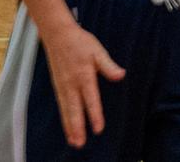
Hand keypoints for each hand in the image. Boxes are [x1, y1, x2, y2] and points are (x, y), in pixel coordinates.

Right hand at [41, 21, 126, 148]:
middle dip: (77, 127)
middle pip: (75, 109)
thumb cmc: (80, 42)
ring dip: (69, 127)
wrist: (58, 35)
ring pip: (67, 110)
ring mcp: (63, 86)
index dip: (94, 114)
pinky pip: (62, 106)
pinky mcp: (58, 87)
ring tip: (74, 142)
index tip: (98, 129)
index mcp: (84, 75)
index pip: (91, 99)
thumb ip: (109, 65)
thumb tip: (121, 75)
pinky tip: (68, 128)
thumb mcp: (98, 50)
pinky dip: (64, 119)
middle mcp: (71, 84)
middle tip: (80, 143)